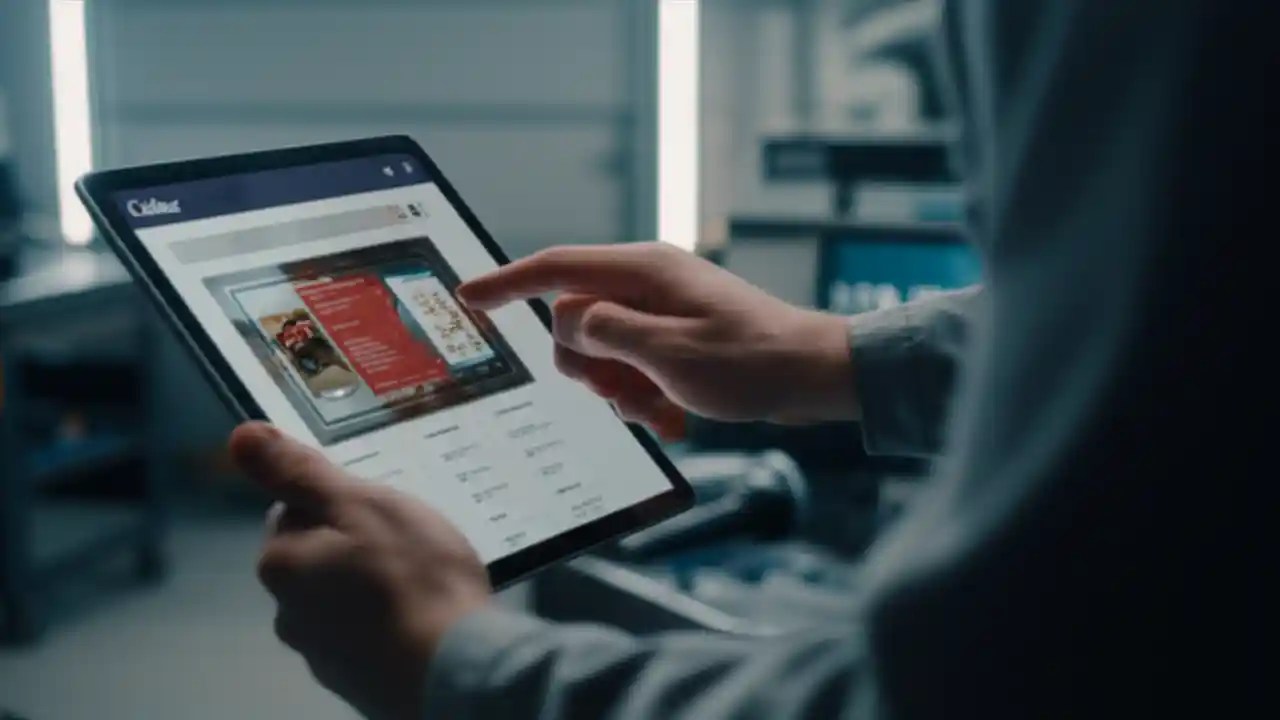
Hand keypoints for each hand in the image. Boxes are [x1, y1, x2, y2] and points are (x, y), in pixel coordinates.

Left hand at [229, 422, 490, 719]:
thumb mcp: (359, 505)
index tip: (379, 508)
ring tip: (422, 584)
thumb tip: (240, 436)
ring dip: (371, 589)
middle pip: (318, 559)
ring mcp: (321, 655)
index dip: (339, 502)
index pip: (294, 512)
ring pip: (342, 601)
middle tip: (407, 542)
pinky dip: (389, 626)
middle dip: (354, 547)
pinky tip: (423, 619)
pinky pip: (367, 638)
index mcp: (282, 563)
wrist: (454, 670)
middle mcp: (288, 613)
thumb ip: (300, 473)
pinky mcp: (357, 682)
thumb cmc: (412, 577)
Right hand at [458, 243, 856, 435]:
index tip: (469, 298)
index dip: (507, 283)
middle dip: (589, 368)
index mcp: (643, 272)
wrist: (813, 375)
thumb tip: (568, 320)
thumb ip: (609, 334)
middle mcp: (646, 283)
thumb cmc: (753, 362)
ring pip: (601, 352)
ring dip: (619, 390)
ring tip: (662, 408)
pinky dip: (643, 395)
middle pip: (574, 321)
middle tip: (625, 392)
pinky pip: (632, 367)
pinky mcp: (673, 337)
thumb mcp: (670, 355)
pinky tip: (674, 415)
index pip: (557, 269)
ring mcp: (660, 311)